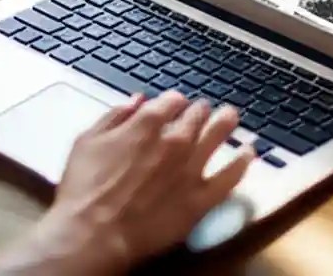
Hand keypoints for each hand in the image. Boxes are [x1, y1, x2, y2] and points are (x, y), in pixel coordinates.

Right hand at [49, 91, 253, 272]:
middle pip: (195, 118)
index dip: (173, 100)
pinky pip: (228, 178)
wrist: (94, 232)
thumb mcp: (87, 141)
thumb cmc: (84, 189)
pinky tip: (248, 154)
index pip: (169, 102)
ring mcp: (189, 171)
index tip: (175, 102)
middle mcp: (173, 142)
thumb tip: (135, 101)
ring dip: (225, 124)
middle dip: (199, 110)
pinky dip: (241, 164)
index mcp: (145, 125)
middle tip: (203, 108)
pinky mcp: (199, 200)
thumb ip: (114, 116)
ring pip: (216, 139)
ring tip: (231, 116)